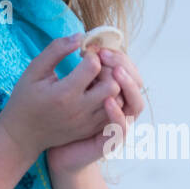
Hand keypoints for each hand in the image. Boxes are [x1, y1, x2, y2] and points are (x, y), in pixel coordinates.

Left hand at [46, 46, 145, 174]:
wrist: (52, 149)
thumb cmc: (58, 116)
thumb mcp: (66, 86)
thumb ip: (77, 67)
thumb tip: (80, 39)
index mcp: (111, 91)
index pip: (126, 68)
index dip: (117, 56)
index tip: (97, 46)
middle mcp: (120, 105)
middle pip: (136, 82)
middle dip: (123, 66)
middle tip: (104, 55)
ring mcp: (119, 123)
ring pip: (136, 103)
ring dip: (128, 86)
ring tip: (114, 72)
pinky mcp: (112, 140)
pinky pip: (123, 127)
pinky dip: (118, 113)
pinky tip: (107, 100)